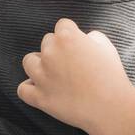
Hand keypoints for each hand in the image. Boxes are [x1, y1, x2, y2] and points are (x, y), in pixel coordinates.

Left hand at [17, 18, 134, 134]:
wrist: (112, 109)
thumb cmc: (112, 77)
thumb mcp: (106, 46)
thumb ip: (90, 36)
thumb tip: (82, 38)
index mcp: (67, 37)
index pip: (62, 25)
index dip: (71, 35)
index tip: (78, 46)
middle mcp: (50, 53)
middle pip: (46, 42)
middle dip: (57, 50)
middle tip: (72, 64)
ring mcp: (42, 76)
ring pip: (29, 61)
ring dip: (39, 65)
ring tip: (54, 74)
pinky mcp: (39, 97)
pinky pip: (23, 89)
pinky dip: (29, 89)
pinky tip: (40, 89)